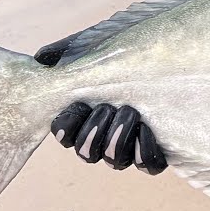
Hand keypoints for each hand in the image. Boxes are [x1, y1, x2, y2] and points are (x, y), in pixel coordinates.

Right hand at [35, 36, 167, 174]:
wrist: (166, 51)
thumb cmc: (123, 52)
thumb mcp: (94, 45)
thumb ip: (66, 51)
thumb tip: (43, 59)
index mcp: (84, 118)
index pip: (64, 136)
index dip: (66, 127)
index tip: (79, 105)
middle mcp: (103, 138)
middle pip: (86, 153)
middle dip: (94, 131)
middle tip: (107, 107)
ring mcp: (128, 148)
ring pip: (113, 161)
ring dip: (117, 139)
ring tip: (129, 111)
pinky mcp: (155, 152)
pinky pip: (147, 165)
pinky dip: (144, 151)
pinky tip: (146, 128)